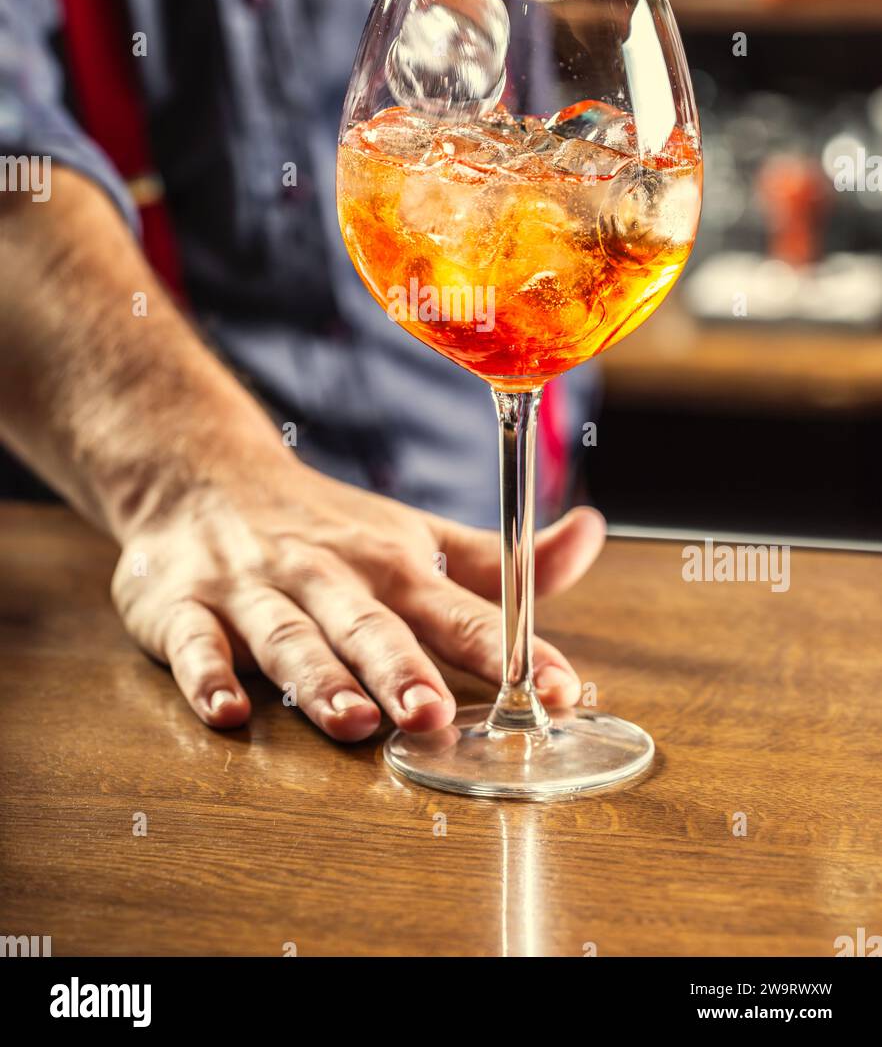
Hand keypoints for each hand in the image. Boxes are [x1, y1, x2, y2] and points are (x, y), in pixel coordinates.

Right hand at [111, 460, 604, 740]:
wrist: (203, 474)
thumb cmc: (328, 526)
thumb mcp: (415, 537)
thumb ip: (500, 560)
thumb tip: (591, 532)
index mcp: (393, 564)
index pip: (461, 609)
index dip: (512, 648)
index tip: (559, 688)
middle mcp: (330, 574)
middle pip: (370, 624)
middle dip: (403, 668)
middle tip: (435, 715)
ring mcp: (256, 590)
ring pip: (290, 636)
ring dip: (319, 677)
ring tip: (350, 721)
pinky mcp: (186, 605)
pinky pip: (195, 642)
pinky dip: (206, 674)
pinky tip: (227, 710)